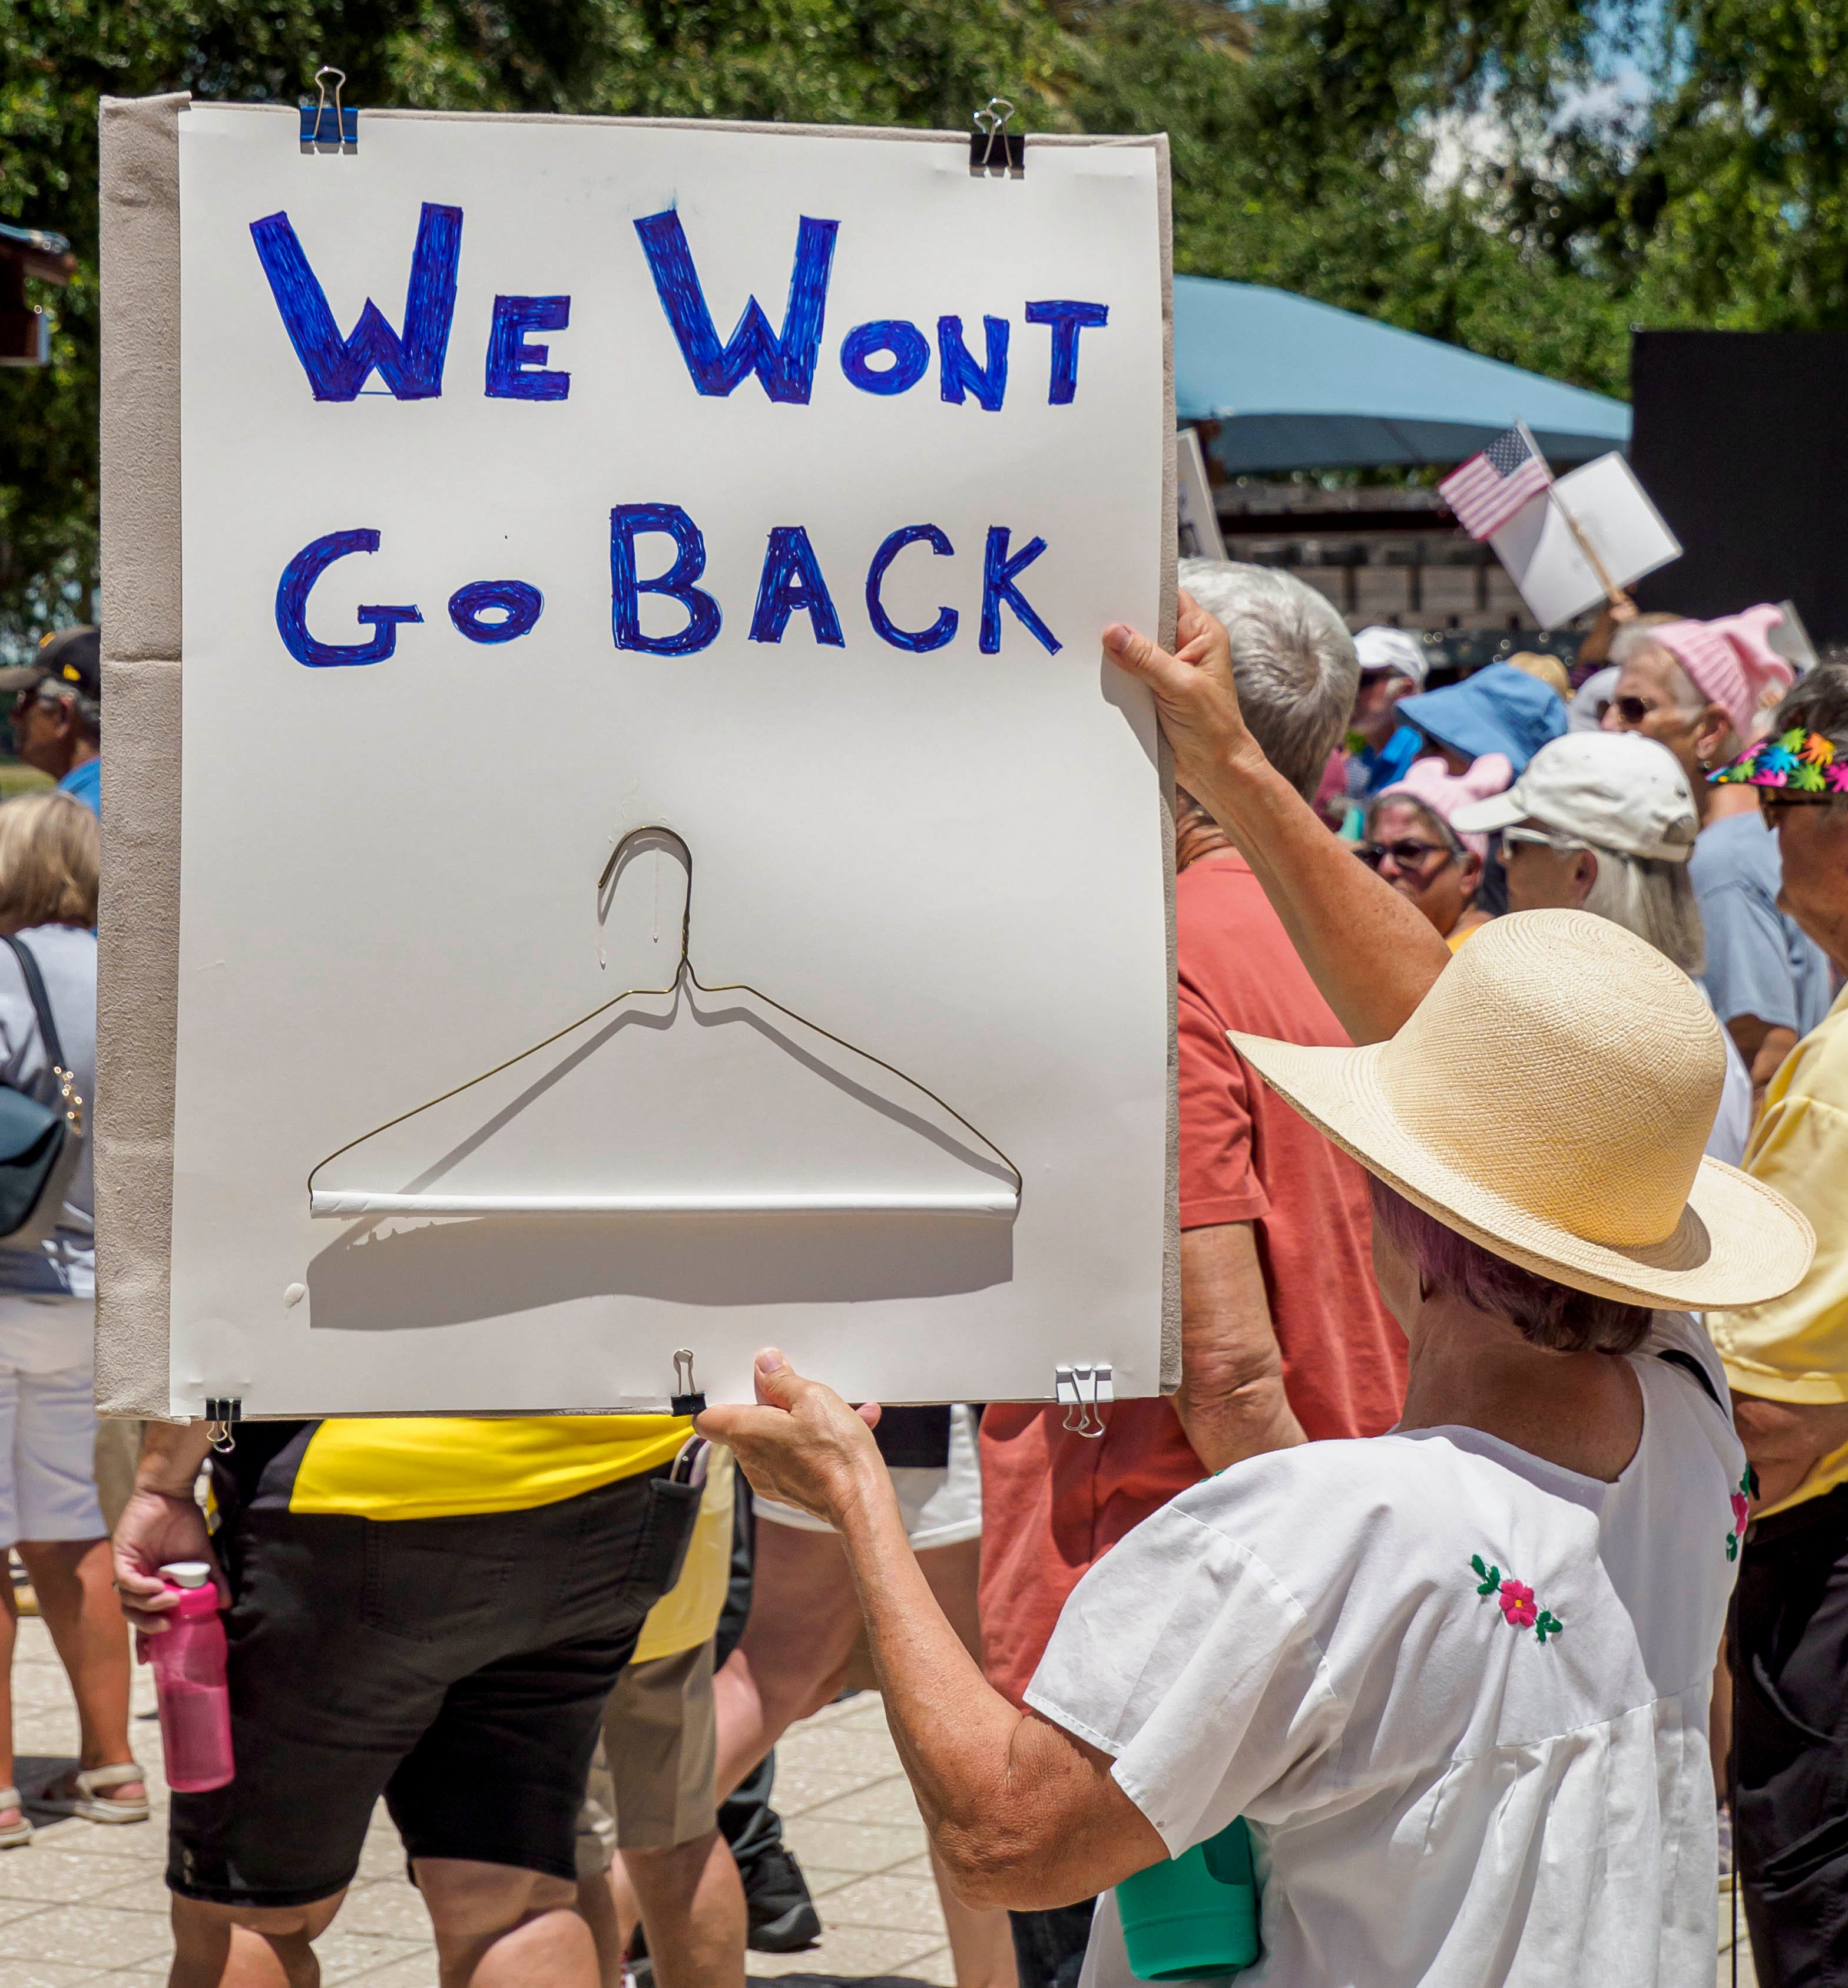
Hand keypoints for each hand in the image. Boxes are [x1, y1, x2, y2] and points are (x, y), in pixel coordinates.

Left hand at [113, 1484, 226, 1642]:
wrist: (172, 1496)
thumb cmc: (185, 1524)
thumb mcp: (203, 1557)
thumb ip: (213, 1580)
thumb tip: (227, 1604)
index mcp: (153, 1585)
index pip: (144, 1618)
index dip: (144, 1639)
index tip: (149, 1659)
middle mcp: (137, 1581)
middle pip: (132, 1615)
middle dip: (146, 1627)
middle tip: (166, 1626)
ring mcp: (128, 1570)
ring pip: (127, 1601)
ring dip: (147, 1606)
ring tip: (170, 1600)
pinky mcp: (121, 1557)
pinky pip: (126, 1581)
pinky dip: (140, 1588)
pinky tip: (158, 1586)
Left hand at [697, 1349, 887, 1528]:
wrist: (860, 1498)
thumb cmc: (835, 1452)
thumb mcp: (811, 1397)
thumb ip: (782, 1380)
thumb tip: (764, 1366)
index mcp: (746, 1432)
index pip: (708, 1419)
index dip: (719, 1401)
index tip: (736, 1389)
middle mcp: (750, 1460)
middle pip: (745, 1427)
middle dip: (770, 1409)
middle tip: (799, 1397)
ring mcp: (768, 1479)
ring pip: (773, 1443)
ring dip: (796, 1427)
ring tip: (834, 1414)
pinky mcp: (789, 1491)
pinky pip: (792, 1460)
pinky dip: (811, 1447)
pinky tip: (843, 1433)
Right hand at [1102, 591, 1267, 802]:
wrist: (1213, 771)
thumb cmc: (1213, 729)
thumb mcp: (1180, 687)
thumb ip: (1146, 660)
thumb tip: (1114, 633)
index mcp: (1202, 634)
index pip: (1168, 599)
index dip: (1142, 593)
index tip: (1113, 591)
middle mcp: (1183, 647)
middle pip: (1145, 623)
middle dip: (1123, 625)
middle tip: (1094, 622)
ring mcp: (1165, 669)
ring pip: (1133, 650)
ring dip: (1116, 654)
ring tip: (1090, 648)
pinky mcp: (1151, 691)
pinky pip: (1127, 676)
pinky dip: (1115, 677)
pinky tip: (1097, 675)